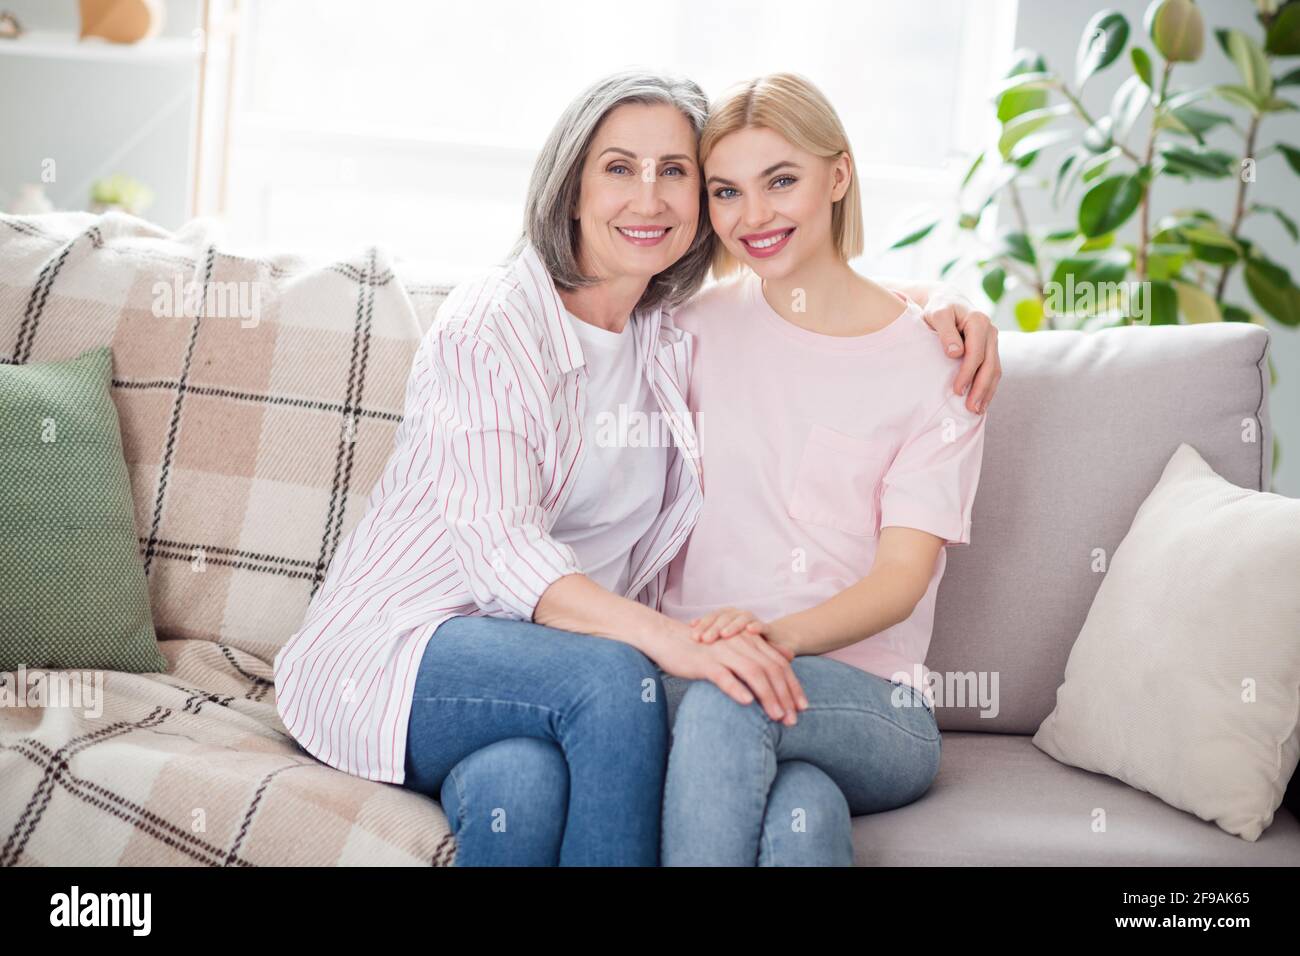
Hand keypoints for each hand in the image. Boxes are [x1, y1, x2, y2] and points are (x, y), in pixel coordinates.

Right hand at [652, 626, 807, 724]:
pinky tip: (747, 703)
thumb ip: (761, 651)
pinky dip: (736, 688)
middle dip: (785, 696)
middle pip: (771, 670)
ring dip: (768, 696)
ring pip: (753, 673)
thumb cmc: (703, 648)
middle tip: (793, 720)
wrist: (667, 638)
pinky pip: (723, 675)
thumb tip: (788, 656)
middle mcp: (740, 644)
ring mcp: (723, 652)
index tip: (802, 708)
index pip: (779, 664)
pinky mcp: (704, 662)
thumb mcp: (735, 647)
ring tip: (777, 716)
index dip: (793, 686)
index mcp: (749, 641)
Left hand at [689, 606, 764, 642]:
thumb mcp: (721, 646)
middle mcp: (737, 615)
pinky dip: (757, 626)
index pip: (711, 617)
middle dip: (713, 627)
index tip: (693, 636)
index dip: (702, 625)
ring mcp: (753, 621)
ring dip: (732, 626)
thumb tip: (684, 640)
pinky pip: (763, 625)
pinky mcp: (769, 629)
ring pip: (741, 619)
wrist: (769, 644)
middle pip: (723, 618)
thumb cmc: (738, 646)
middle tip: (705, 639)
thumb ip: (707, 642)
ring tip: (724, 635)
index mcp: (725, 617)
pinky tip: (750, 631)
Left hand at [919, 287, 1001, 414]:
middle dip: (981, 388)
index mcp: (979, 321)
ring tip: (977, 410)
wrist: (948, 300)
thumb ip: (945, 331)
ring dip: (988, 391)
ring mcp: (993, 341)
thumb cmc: (939, 308)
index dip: (968, 374)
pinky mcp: (990, 349)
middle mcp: (991, 331)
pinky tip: (982, 401)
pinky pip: (993, 370)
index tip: (957, 390)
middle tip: (971, 408)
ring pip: (995, 370)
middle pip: (990, 365)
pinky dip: (989, 387)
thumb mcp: (937, 314)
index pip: (976, 353)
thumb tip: (955, 353)